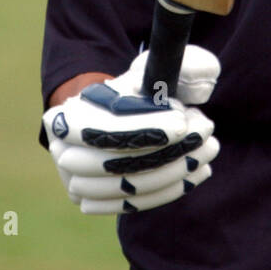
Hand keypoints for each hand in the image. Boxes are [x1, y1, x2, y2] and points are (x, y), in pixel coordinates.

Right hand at [42, 46, 219, 213]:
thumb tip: (205, 74)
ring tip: (208, 149)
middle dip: (167, 150)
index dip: (144, 128)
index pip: (103, 128)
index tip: (183, 121)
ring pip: (129, 186)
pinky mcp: (96, 203)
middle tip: (205, 133)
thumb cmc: (135, 93)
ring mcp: (76, 184)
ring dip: (175, 170)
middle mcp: (62, 154)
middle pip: (115, 162)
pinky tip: (199, 170)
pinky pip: (135, 204)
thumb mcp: (154, 69)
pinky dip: (171, 189)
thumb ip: (182, 65)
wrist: (114, 122)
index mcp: (64, 117)